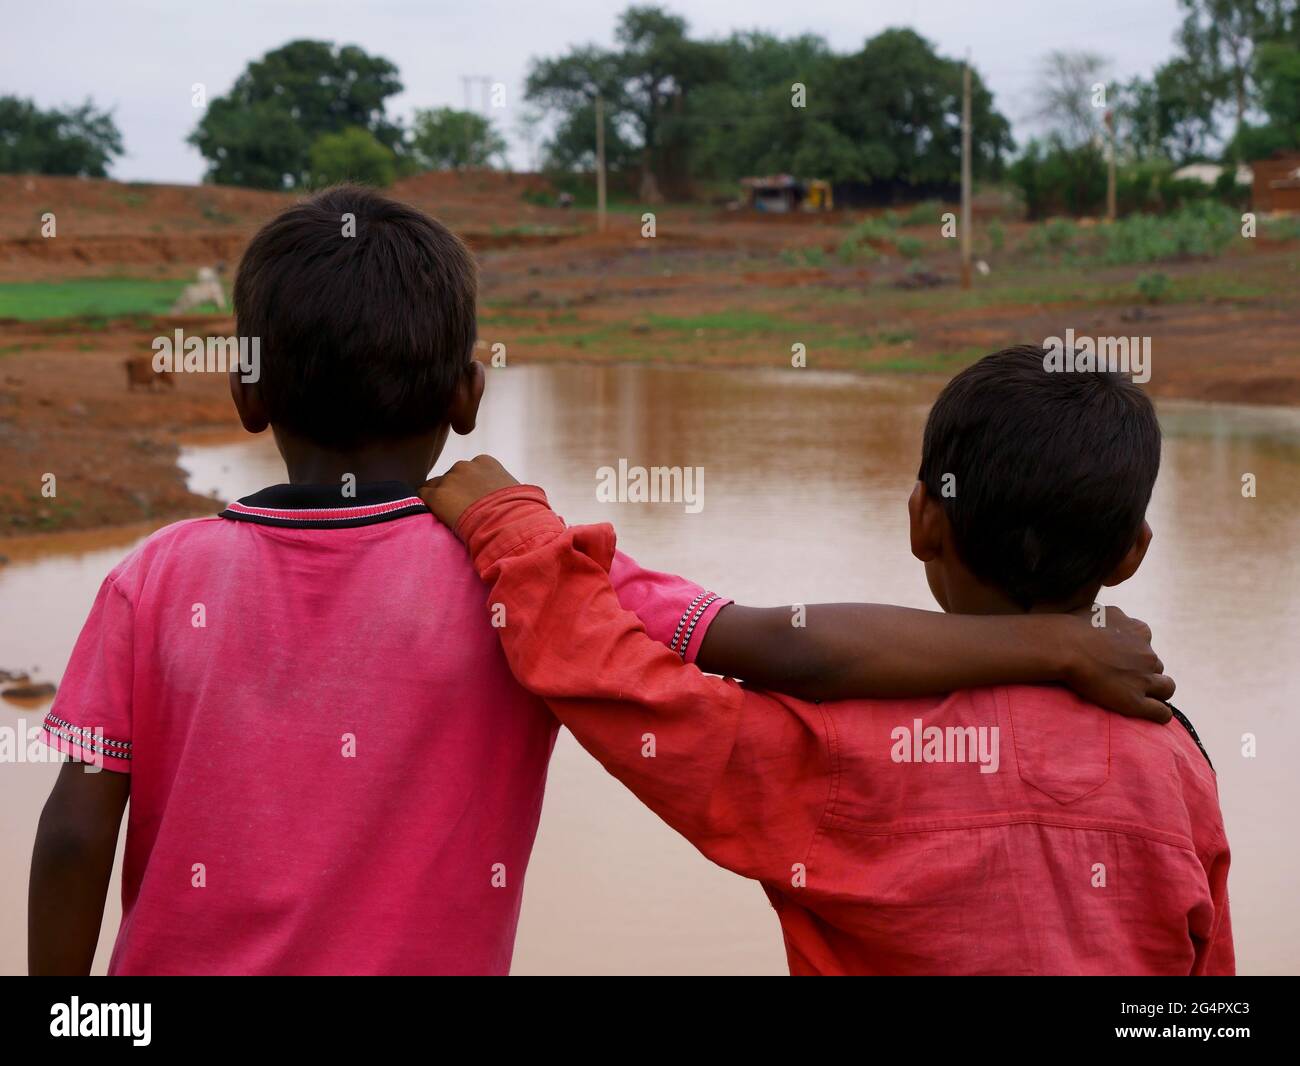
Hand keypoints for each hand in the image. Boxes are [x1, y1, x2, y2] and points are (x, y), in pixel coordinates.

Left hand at [420, 454, 519, 529]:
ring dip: (440, 498)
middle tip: (460, 511)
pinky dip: (426, 505)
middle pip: (451, 477)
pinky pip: (423, 496)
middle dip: (454, 491)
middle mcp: (465, 466)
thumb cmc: (521, 512)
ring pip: (435, 486)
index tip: (473, 501)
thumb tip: (518, 493)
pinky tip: (432, 516)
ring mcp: (449, 479)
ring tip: (447, 517)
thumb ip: (508, 487)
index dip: (469, 487)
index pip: (469, 471)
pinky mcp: (436, 496)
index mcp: (485, 462)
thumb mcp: (520, 491)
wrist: (509, 525)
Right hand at [1063, 605, 1173, 722]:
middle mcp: (1147, 654)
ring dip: (1156, 691)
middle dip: (1144, 671)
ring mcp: (1144, 678)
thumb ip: (1112, 618)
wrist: (1065, 647)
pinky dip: (1160, 714)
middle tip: (1123, 678)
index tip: (1120, 659)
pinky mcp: (1136, 701)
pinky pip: (1160, 712)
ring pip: (1166, 688)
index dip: (1135, 653)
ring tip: (1139, 696)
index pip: (1146, 644)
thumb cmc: (1074, 628)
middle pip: (1156, 666)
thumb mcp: (1099, 612)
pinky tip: (1154, 716)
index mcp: (1139, 631)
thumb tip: (1110, 620)